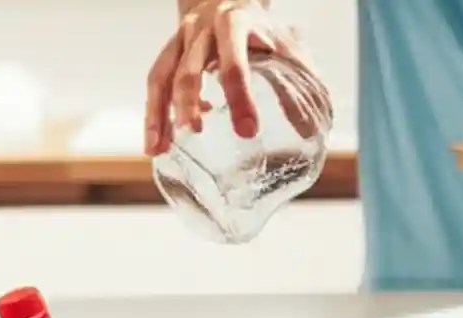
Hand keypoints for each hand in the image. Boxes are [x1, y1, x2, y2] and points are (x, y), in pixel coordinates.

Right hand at [145, 0, 332, 155]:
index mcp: (235, 24)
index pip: (235, 63)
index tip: (248, 131)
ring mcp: (182, 39)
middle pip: (189, 69)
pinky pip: (155, 81)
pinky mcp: (170, 51)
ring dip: (158, 113)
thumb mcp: (285, 48)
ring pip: (162, 76)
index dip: (240, 97)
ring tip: (159, 148)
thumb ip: (300, 84)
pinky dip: (154, 112)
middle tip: (196, 134)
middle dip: (190, 104)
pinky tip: (162, 141)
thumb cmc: (262, 29)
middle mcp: (202, 29)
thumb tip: (308, 131)